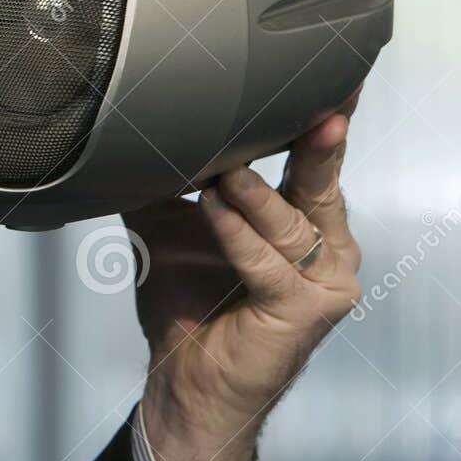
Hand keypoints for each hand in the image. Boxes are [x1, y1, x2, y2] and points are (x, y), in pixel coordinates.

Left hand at [124, 96, 362, 460]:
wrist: (184, 380)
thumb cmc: (187, 304)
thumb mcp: (172, 227)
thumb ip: (168, 181)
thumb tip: (133, 130)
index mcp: (305, 223)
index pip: (314, 164)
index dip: (320, 122)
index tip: (323, 80)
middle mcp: (328, 248)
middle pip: (320, 182)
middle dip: (318, 141)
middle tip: (315, 103)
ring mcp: (324, 282)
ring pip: (291, 222)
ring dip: (254, 194)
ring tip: (225, 171)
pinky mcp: (304, 310)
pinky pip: (269, 263)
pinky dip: (237, 235)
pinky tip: (213, 210)